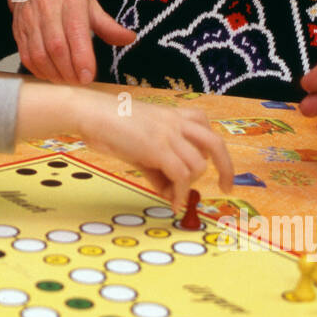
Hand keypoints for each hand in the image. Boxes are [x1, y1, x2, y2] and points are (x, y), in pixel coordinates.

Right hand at [9, 0, 135, 82]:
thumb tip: (129, 39)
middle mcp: (47, 8)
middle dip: (69, 71)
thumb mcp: (89, 3)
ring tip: (67, 81)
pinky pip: (26, 56)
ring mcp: (29, 20)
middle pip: (56, 47)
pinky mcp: (18, 31)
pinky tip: (51, 74)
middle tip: (80, 82)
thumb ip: (108, 25)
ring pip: (39, 54)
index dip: (81, 58)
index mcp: (70, 0)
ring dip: (54, 74)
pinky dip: (39, 71)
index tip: (89, 76)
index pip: (75, 32)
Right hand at [16, 84, 233, 205]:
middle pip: (215, 143)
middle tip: (226, 187)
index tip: (211, 165)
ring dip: (188, 184)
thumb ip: (156, 164)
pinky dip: (180, 194)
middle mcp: (175, 122)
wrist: (89, 113)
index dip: (209, 146)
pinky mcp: (159, 148)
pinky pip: (181, 177)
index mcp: (171, 114)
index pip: (204, 124)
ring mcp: (169, 134)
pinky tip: (172, 203)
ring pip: (197, 165)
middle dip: (226, 168)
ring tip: (171, 194)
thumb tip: (168, 190)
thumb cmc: (107, 126)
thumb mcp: (138, 142)